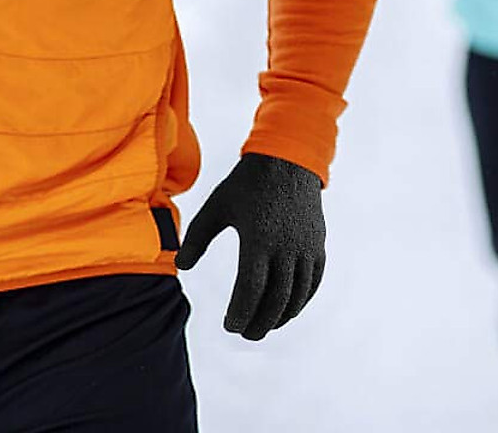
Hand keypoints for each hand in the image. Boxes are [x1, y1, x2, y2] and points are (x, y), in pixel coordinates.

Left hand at [175, 153, 324, 340]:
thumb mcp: (216, 206)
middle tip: (245, 334)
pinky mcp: (318, 247)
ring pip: (296, 296)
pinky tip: (285, 311)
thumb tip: (180, 266)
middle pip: (275, 300)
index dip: (240, 312)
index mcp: (258, 238)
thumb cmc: (245, 185)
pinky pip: (312, 284)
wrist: (286, 162)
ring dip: (280, 317)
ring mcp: (305, 249)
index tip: (228, 326)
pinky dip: (300, 302)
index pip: (251, 289)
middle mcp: (286, 248)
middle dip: (259, 322)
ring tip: (262, 327)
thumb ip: (197, 238)